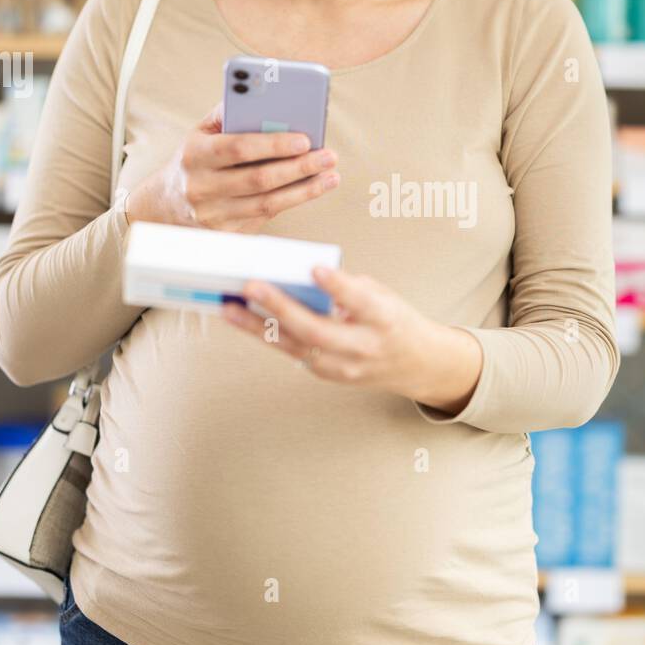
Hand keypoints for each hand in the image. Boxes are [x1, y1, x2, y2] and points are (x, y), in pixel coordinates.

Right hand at [125, 101, 339, 231]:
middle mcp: (201, 187)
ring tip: (330, 176)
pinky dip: (292, 202)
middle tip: (328, 157)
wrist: (164, 204)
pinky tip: (312, 189)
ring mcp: (213, 215)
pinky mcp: (225, 234)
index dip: (274, 145)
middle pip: (259, 179)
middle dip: (299, 168)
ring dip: (304, 190)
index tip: (305, 139)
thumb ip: (228, 112)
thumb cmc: (194, 160)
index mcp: (194, 155)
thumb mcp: (200, 132)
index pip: (239, 148)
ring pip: (267, 204)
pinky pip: (265, 218)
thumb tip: (264, 95)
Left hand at [221, 264, 483, 412]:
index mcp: (384, 319)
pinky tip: (245, 320)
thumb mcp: (382, 296)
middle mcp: (363, 347)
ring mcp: (343, 367)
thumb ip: (347, 287)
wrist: (415, 364)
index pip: (360, 301)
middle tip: (252, 286)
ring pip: (296, 347)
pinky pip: (294, 353)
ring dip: (258, 327)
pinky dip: (269, 335)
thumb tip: (303, 274)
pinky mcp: (327, 375)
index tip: (315, 269)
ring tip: (230, 308)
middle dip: (281, 308)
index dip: (338, 287)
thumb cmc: (395, 321)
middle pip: (317, 331)